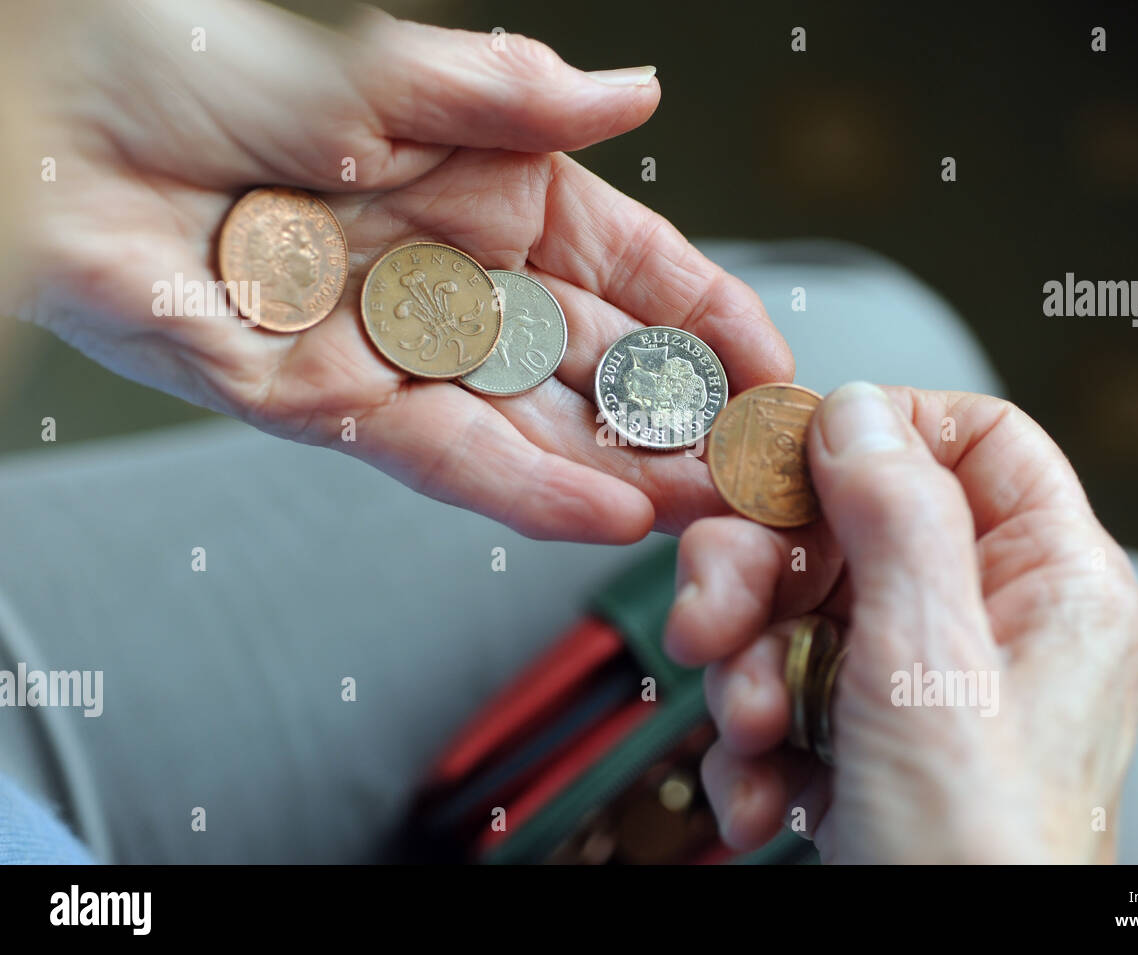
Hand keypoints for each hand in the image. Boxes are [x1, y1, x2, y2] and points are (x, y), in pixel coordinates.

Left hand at [5, 0, 791, 541]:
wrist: (55, 130)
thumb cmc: (200, 60)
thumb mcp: (383, 64)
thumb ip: (516, 99)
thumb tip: (636, 94)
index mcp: (490, 194)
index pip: (634, 269)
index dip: (709, 317)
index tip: (772, 367)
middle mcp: (460, 281)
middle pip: (598, 365)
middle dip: (680, 418)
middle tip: (754, 469)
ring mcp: (403, 351)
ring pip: (535, 426)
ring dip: (621, 470)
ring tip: (704, 511)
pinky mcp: (331, 407)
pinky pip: (443, 456)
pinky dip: (524, 488)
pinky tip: (605, 513)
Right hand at [665, 383, 1137, 862]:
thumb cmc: (974, 857)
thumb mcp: (929, 663)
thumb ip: (896, 518)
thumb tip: (856, 412)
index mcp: (1050, 584)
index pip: (975, 441)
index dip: (876, 434)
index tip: (787, 460)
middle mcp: (991, 626)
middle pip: (855, 528)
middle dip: (764, 574)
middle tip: (713, 615)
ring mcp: (927, 688)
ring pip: (803, 611)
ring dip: (747, 668)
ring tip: (750, 731)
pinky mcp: (871, 742)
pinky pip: (790, 689)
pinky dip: (756, 737)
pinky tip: (762, 790)